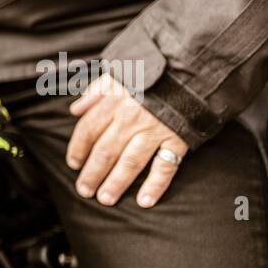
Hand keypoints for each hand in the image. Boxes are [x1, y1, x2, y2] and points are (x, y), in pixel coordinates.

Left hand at [66, 74, 187, 207]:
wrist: (194, 66)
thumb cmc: (154, 71)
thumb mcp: (121, 72)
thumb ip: (96, 91)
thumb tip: (76, 109)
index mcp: (115, 101)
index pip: (88, 129)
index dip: (78, 148)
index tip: (73, 164)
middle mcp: (131, 118)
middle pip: (105, 151)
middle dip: (92, 173)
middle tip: (84, 190)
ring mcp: (155, 130)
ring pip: (130, 162)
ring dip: (116, 183)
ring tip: (105, 199)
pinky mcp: (178, 138)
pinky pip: (166, 166)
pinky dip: (156, 185)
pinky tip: (145, 201)